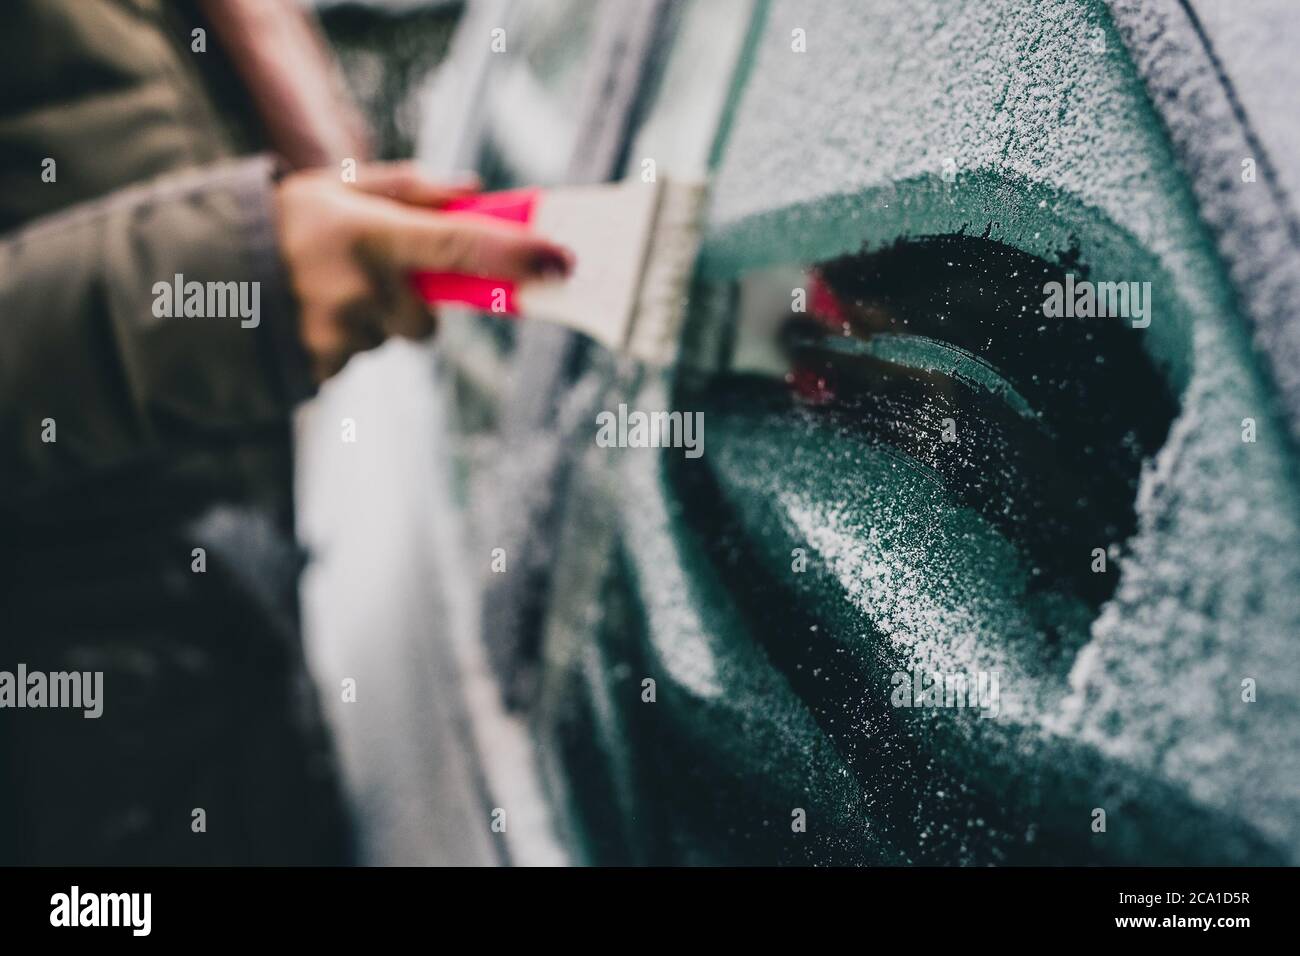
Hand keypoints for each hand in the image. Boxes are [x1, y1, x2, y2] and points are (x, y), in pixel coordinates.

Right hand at [273, 161, 573, 381]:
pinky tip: (306, 318)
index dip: (517, 255)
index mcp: (368, 234)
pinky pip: (356, 359)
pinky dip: (342, 342)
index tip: (562, 259)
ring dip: (371, 322)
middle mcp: (359, 290)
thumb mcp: (334, 187)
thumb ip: (408, 189)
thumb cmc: (277, 223)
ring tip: (321, 293)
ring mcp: (339, 336)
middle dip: (410, 303)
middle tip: (365, 276)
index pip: (461, 246)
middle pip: (427, 319)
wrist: (192, 280)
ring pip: (389, 340)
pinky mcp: (321, 369)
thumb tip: (473, 191)